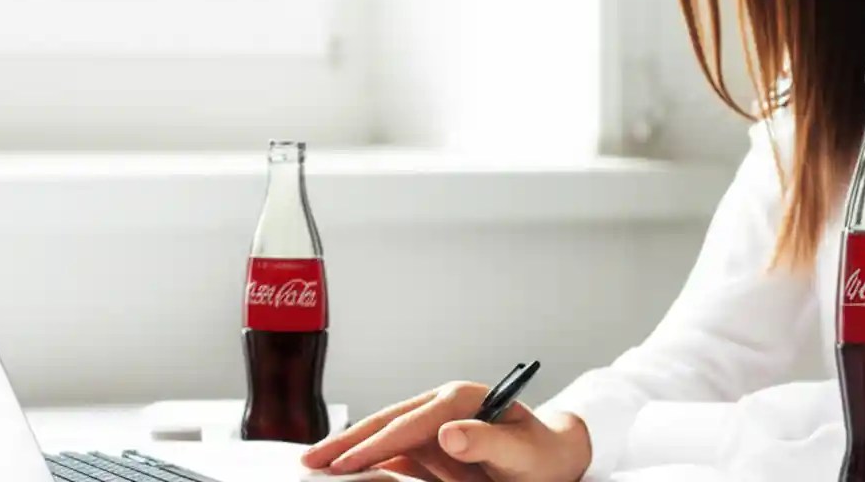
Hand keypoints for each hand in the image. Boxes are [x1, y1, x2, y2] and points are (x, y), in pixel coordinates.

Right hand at [300, 381, 591, 481]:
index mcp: (463, 399)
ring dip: (349, 445)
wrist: (553, 457)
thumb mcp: (522, 453)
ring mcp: (435, 420)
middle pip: (388, 420)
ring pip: (384, 430)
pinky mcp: (430, 438)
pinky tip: (343, 467)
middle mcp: (444, 404)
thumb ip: (487, 442)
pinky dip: (367, 456)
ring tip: (315, 462)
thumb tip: (449, 433)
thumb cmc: (541, 456)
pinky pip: (393, 447)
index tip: (347, 462)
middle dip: (348, 440)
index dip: (377, 444)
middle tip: (311, 460)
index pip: (411, 422)